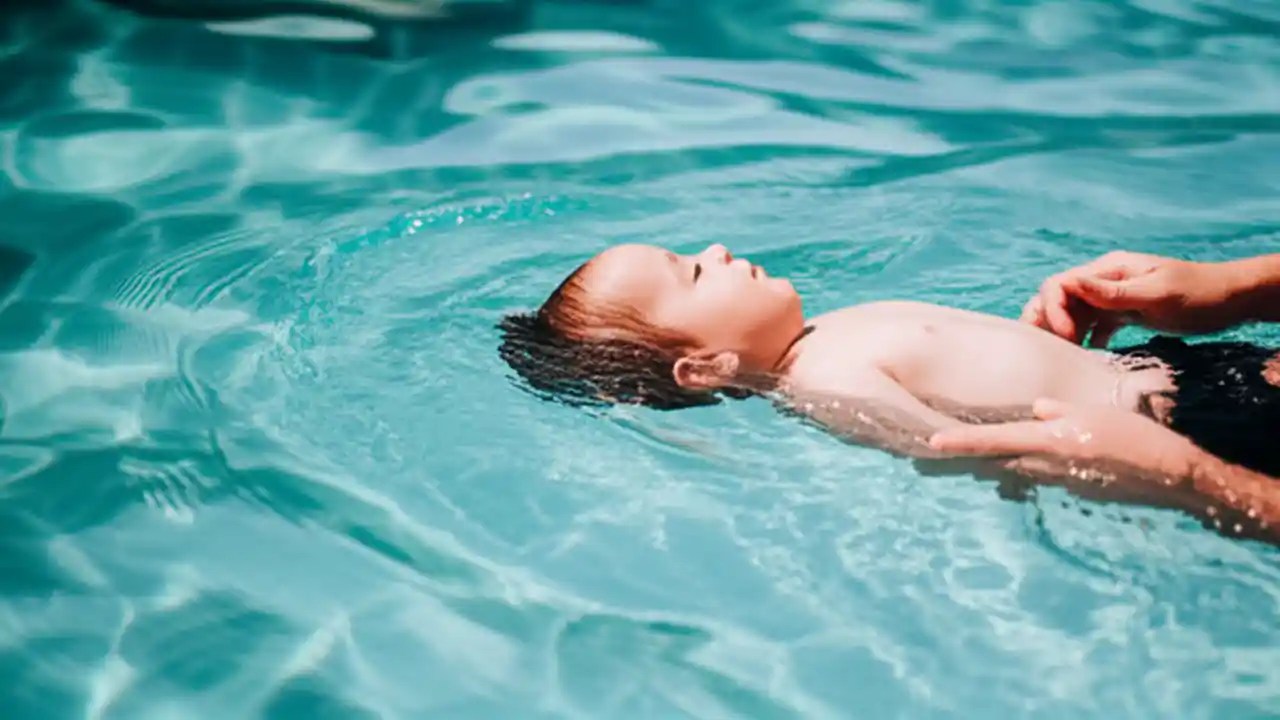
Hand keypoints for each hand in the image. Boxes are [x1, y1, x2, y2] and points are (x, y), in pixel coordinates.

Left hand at [928, 399, 1198, 481]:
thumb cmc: (1133, 436)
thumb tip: (1035, 409)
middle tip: (922, 462)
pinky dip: (1014, 475)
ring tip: (950, 465)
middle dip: (959, 463)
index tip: (932, 443)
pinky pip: (1032, 481)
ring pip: (1008, 474)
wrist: (1169, 476)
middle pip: (991, 464)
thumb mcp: (1093, 412)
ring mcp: (1055, 483)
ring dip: (982, 469)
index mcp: (1047, 441)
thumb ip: (1058, 411)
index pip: (993, 442)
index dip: (961, 443)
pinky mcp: (1067, 492)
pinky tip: (1005, 469)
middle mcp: (1044, 466)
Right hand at [1021, 251, 1238, 346]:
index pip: (1061, 284)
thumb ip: (1112, 292)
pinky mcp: (1122, 315)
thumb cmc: (1197, 293)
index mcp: (1108, 270)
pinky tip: (1083, 359)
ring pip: (1073, 314)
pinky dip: (1084, 342)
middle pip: (1059, 298)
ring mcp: (1112, 299)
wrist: (1231, 300)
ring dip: (1060, 334)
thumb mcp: (1155, 293)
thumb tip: (1069, 283)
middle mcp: (1103, 282)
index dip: (1053, 310)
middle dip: (1044, 321)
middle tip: (1041, 350)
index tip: (1067, 337)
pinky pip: (1092, 327)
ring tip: (1054, 359)